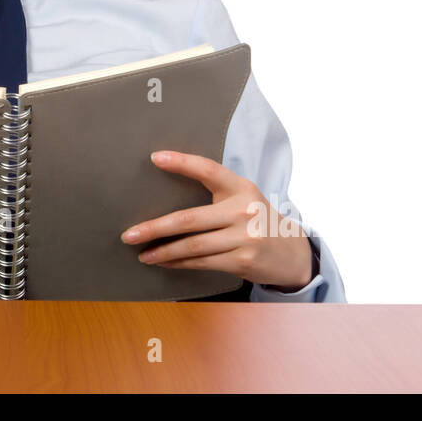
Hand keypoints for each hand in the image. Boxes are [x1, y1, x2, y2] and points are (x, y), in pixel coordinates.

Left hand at [119, 150, 313, 290]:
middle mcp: (243, 210)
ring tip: (141, 252)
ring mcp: (244, 237)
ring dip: (163, 251)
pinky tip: (163, 261)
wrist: (292, 253)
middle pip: (189, 218)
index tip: (156, 158)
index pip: (209, 170)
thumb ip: (217, 193)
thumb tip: (167, 195)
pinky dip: (178, 262)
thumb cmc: (257, 221)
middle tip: (129, 234)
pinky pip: (202, 261)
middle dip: (155, 228)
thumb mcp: (245, 198)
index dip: (182, 162)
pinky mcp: (243, 260)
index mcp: (241, 187)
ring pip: (193, 245)